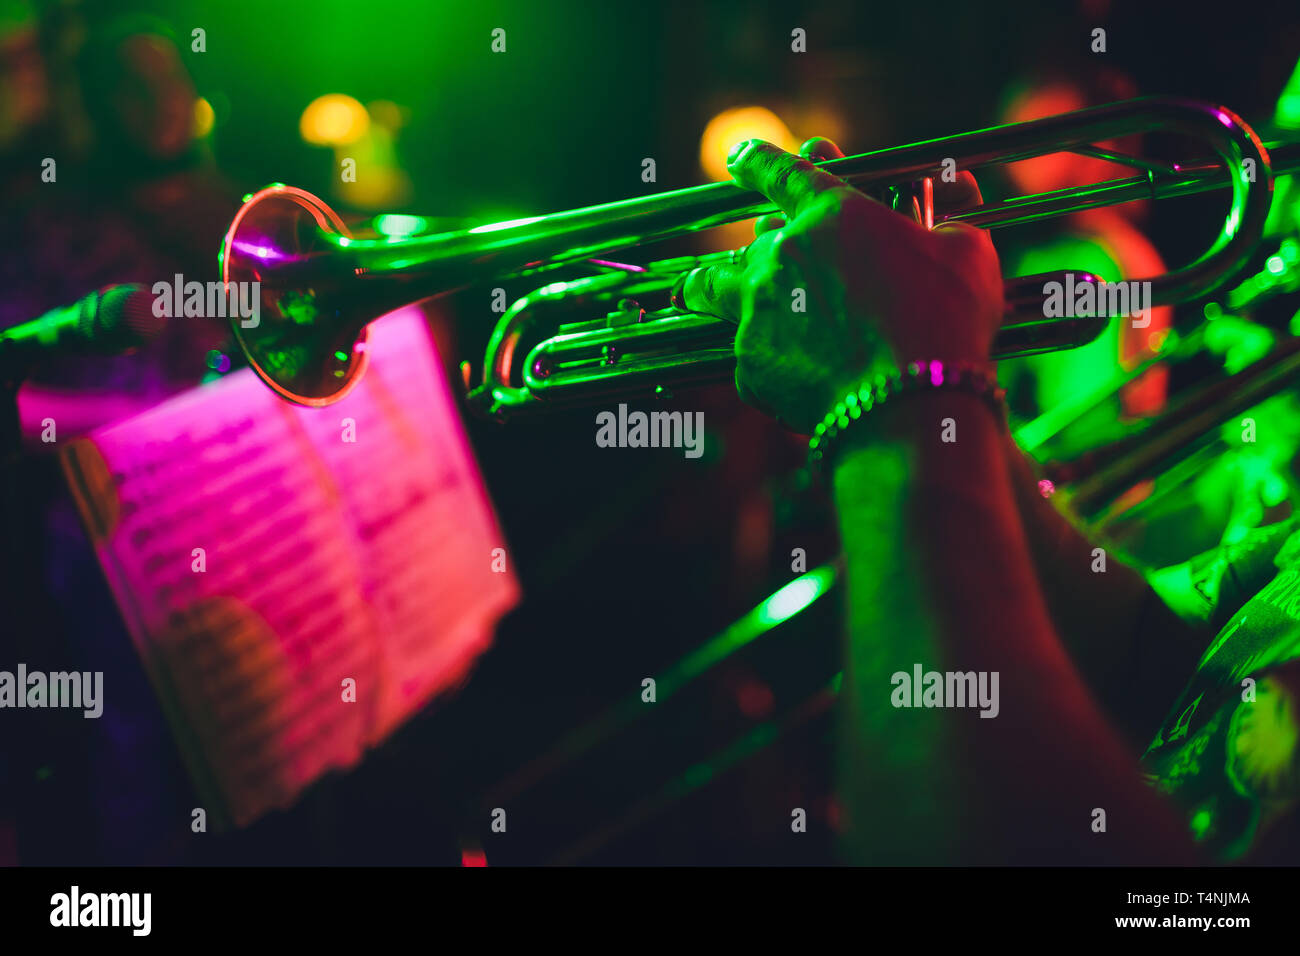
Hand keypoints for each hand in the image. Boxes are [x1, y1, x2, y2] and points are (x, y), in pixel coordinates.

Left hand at [679, 137, 1004, 432]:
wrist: (911, 403)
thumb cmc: (947, 318)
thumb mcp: (966, 253)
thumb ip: (946, 227)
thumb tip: (952, 220)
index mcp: (830, 214)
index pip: (783, 172)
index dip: (760, 162)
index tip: (739, 157)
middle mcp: (781, 256)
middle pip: (750, 245)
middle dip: (762, 253)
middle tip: (770, 263)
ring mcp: (758, 313)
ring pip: (720, 294)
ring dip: (722, 293)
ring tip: (714, 302)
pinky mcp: (751, 368)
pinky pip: (752, 361)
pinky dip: (770, 366)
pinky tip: (794, 378)